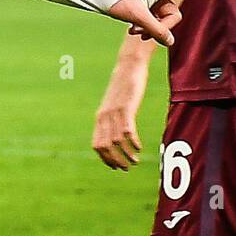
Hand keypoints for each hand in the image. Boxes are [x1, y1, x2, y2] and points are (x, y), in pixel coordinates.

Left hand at [92, 54, 148, 169]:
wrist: (128, 66)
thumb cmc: (124, 87)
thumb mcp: (115, 105)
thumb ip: (114, 118)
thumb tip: (118, 133)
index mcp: (100, 118)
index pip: (96, 145)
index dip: (105, 159)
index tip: (115, 167)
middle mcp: (104, 117)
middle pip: (104, 146)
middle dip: (115, 160)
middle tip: (126, 168)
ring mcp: (114, 112)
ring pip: (116, 141)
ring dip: (125, 154)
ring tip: (135, 161)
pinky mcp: (126, 107)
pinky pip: (126, 129)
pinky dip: (132, 142)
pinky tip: (139, 147)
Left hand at [106, 0, 227, 45]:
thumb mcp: (135, 14)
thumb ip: (154, 29)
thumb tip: (170, 43)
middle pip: (173, 15)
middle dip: (159, 27)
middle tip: (140, 33)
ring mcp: (152, 0)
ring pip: (161, 22)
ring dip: (150, 30)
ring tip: (132, 32)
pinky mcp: (144, 7)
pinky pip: (152, 22)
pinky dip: (144, 28)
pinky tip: (132, 32)